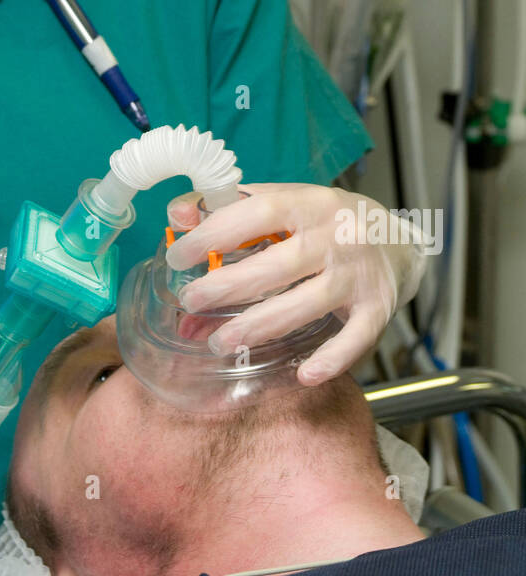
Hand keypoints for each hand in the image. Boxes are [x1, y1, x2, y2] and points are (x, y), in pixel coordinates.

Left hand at [164, 183, 427, 385]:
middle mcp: (337, 236)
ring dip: (259, 326)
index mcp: (309, 202)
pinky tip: (302, 374)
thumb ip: (227, 205)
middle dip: (227, 287)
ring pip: (307, 304)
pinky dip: (331, 359)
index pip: (258, 211)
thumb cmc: (324, 221)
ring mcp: (359, 274)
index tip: (179, 256)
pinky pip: (356, 338)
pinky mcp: (378, 307)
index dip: (215, 233)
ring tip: (219, 342)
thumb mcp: (282, 200)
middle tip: (191, 302)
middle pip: (278, 265)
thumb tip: (176, 218)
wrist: (398, 240)